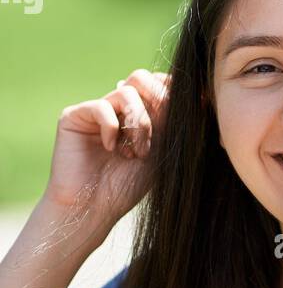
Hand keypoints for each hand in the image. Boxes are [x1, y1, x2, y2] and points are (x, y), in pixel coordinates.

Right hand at [43, 69, 170, 233]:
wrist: (93, 209)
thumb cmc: (128, 186)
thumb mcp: (162, 150)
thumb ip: (174, 121)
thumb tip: (202, 95)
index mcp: (139, 113)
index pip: (158, 84)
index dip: (171, 94)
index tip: (183, 117)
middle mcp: (117, 108)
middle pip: (142, 78)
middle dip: (157, 103)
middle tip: (158, 134)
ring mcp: (96, 110)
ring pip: (127, 91)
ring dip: (139, 124)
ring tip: (137, 153)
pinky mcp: (74, 116)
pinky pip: (101, 107)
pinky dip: (112, 128)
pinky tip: (111, 149)